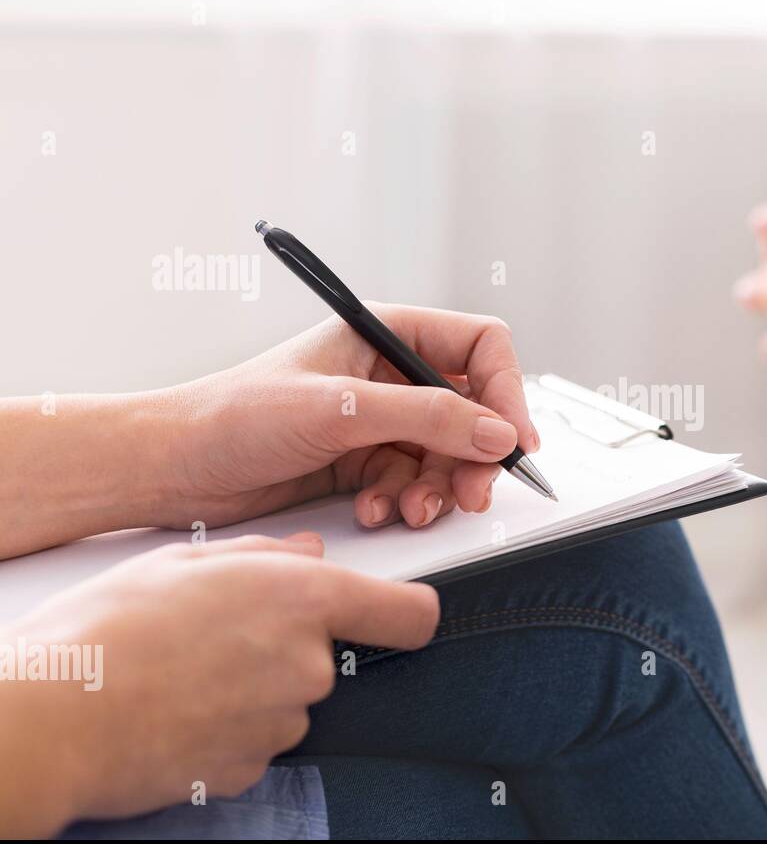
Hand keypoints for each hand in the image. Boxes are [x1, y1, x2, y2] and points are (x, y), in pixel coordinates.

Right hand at [0, 533, 437, 836]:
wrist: (56, 715)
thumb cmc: (110, 628)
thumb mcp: (185, 560)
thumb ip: (265, 555)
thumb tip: (306, 553)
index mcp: (303, 600)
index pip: (409, 614)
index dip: (410, 612)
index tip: (401, 612)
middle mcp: (308, 664)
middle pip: (326, 656)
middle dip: (284, 646)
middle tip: (216, 635)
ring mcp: (283, 723)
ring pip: (287, 700)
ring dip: (252, 688)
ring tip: (183, 672)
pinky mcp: (251, 768)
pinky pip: (254, 741)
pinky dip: (226, 728)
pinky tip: (177, 709)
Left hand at [161, 304, 539, 530]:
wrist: (175, 468)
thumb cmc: (235, 415)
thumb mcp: (341, 410)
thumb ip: (427, 418)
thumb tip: (498, 433)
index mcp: (386, 333)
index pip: (480, 348)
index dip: (507, 391)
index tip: (514, 439)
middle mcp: (390, 374)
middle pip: (472, 410)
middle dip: (474, 456)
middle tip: (471, 493)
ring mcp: (379, 420)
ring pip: (447, 455)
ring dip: (437, 488)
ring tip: (411, 510)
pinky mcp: (364, 461)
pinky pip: (413, 483)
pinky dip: (401, 502)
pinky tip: (371, 509)